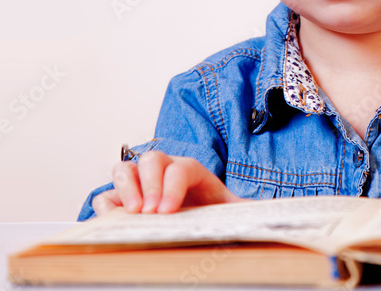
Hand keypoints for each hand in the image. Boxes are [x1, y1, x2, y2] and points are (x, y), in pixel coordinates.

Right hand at [92, 151, 242, 215]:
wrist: (195, 216)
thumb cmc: (210, 211)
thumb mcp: (230, 210)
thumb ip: (246, 209)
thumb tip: (273, 211)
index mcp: (191, 171)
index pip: (180, 168)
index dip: (172, 186)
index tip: (168, 211)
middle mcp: (163, 169)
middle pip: (152, 160)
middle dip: (150, 185)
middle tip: (152, 212)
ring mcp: (140, 181)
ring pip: (125, 169)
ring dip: (127, 188)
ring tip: (134, 212)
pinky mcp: (122, 197)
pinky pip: (106, 194)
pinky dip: (106, 204)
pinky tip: (114, 220)